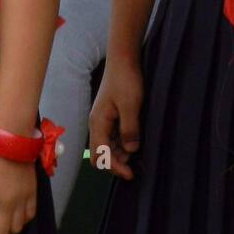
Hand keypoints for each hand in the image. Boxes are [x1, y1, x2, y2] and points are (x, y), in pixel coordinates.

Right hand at [88, 60, 142, 179]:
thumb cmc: (125, 80)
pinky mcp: (110, 116)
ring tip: (136, 154)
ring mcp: (103, 121)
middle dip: (115, 163)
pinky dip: (121, 144)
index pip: (100, 155)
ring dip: (119, 154)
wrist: (123, 60)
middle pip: (101, 154)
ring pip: (107, 146)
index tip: (130, 173)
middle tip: (134, 166)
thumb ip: (129, 129)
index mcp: (98, 123)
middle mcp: (97, 124)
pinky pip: (113, 137)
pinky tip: (134, 142)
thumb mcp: (130, 105)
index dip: (114, 166)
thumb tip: (131, 150)